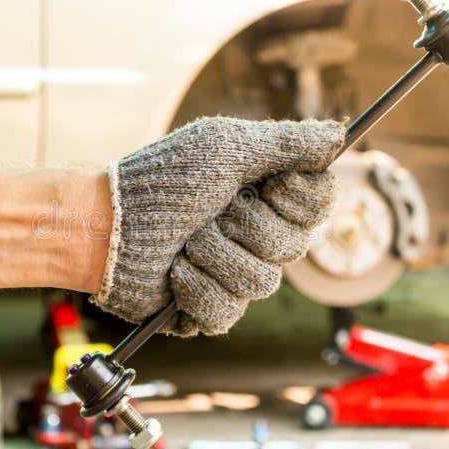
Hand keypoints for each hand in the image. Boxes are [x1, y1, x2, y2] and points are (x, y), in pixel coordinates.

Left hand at [92, 117, 343, 335]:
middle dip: (245, 226)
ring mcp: (233, 270)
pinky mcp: (209, 306)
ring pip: (262, 282)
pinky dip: (196, 287)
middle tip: (212, 210)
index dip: (298, 198)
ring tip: (187, 241)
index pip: (320, 202)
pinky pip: (228, 312)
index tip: (267, 183)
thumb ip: (287, 143)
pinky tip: (175, 272)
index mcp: (265, 193)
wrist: (110, 225)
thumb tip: (338, 137)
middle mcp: (256, 232)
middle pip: (294, 245)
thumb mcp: (226, 147)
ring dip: (215, 255)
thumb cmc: (163, 179)